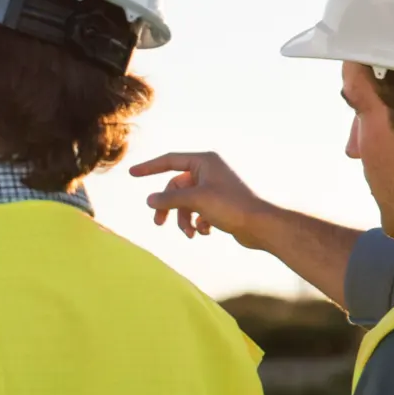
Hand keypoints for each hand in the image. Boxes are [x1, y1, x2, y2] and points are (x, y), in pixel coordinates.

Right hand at [129, 151, 271, 246]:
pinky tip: (205, 232)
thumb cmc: (232, 206)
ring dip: (184, 219)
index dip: (150, 167)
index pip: (170, 160)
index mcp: (205, 161)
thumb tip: (149, 200)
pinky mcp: (219, 204)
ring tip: (190, 234)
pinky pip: (198, 211)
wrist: (261, 225)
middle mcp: (209, 171)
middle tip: (158, 223)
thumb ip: (169, 200)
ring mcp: (214, 188)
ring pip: (186, 202)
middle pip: (176, 187)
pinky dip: (197, 223)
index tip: (132, 173)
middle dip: (169, 207)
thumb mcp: (196, 201)